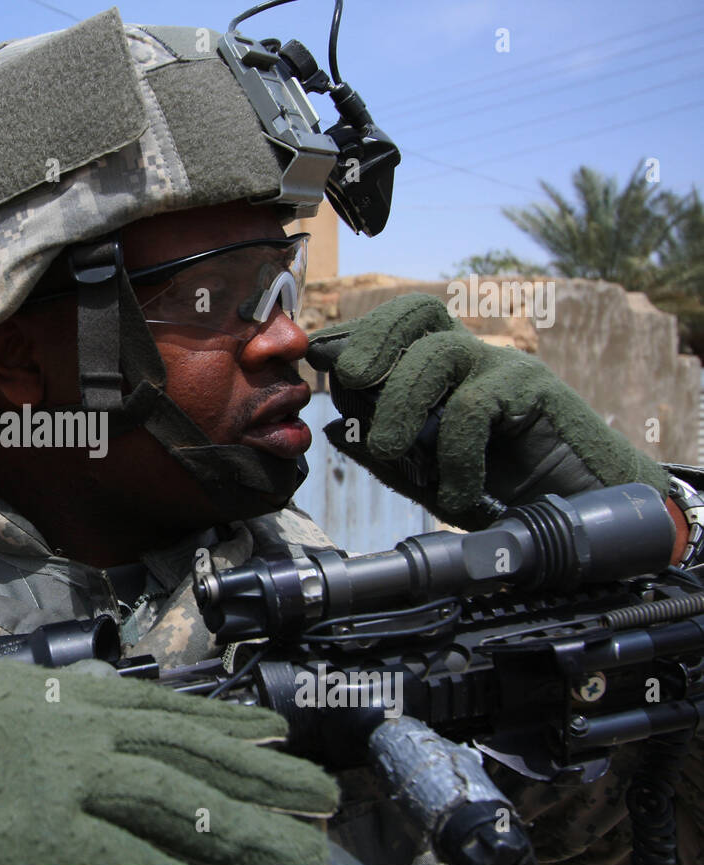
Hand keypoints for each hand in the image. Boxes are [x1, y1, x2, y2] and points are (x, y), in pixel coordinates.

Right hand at [0, 661, 337, 864]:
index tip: (274, 738)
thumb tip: (104, 724)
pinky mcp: (37, 839)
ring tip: (303, 847)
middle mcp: (69, 731)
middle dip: (260, 778)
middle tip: (318, 798)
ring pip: (177, 805)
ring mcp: (57, 784)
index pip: (164, 712)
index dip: (228, 729)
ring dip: (247, 830)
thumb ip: (47, 716)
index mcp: (55, 696)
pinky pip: (129, 862)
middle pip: (187, 755)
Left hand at [307, 293, 668, 528]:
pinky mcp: (535, 389)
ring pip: (436, 353)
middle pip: (416, 311)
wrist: (585, 514)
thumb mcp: (432, 477)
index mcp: (441, 370)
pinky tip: (458, 492)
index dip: (353, 336)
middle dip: (371, 338)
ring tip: (392, 452)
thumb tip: (332, 430)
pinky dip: (453, 455)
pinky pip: (472, 407)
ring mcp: (504, 368)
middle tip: (349, 380)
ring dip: (399, 404)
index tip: (318, 358)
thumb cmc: (507, 490)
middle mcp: (471, 358)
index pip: (393, 328)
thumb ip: (386, 455)